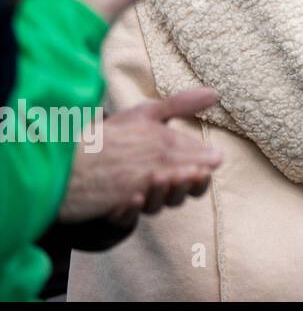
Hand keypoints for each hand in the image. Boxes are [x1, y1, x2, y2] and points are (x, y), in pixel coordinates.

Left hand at [57, 88, 222, 224]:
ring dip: (159, 195)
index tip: (204, 168)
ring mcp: (135, 202)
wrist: (79, 156)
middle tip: (184, 173)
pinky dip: (128, 210)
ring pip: (154, 207)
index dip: (201, 179)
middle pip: (178, 197)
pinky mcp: (111, 211)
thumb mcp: (149, 117)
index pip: (196, 181)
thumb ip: (180, 106)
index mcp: (172, 170)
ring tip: (157, 178)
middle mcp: (158, 190)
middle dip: (182, 186)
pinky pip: (122, 217)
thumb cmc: (123, 136)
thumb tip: (214, 93)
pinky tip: (130, 198)